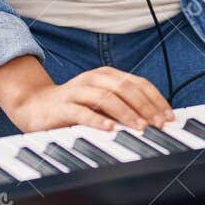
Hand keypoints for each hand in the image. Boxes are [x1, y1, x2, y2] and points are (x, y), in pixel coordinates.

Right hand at [0, 57, 173, 134]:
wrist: (35, 105)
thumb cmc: (74, 106)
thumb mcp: (102, 102)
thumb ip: (124, 106)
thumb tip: (155, 121)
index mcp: (107, 75)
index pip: (138, 83)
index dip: (156, 99)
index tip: (169, 117)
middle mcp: (93, 79)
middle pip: (125, 88)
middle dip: (145, 106)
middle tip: (158, 125)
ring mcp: (77, 91)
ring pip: (106, 97)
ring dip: (126, 113)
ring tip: (140, 127)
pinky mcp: (62, 106)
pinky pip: (81, 111)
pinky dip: (97, 120)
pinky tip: (109, 128)